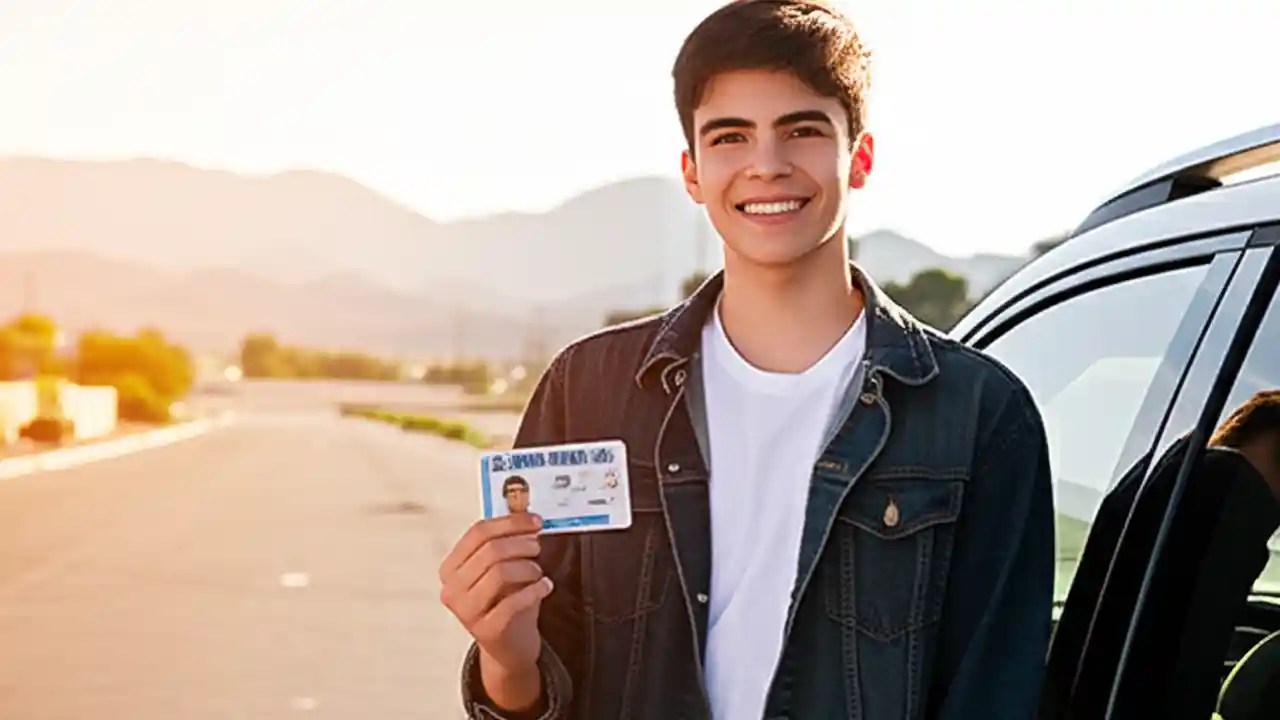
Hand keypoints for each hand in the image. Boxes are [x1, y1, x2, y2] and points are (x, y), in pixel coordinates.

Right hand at [439, 513, 552, 677]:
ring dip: (528, 567)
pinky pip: (512, 602)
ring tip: (539, 572)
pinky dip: (534, 590)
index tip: (534, 520)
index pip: (478, 533)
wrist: (508, 646)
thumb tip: (521, 507)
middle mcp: (452, 589)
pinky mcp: (485, 631)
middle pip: (490, 551)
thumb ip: (507, 541)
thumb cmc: (505, 601)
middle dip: (521, 543)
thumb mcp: (503, 568)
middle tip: (538, 546)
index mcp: (451, 568)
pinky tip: (545, 586)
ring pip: (500, 573)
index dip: (510, 522)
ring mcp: (465, 612)